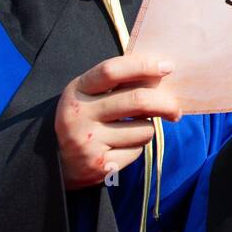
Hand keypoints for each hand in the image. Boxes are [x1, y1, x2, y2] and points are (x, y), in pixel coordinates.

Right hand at [55, 55, 181, 189]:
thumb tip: (162, 71)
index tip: (168, 67)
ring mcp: (88, 141)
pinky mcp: (99, 165)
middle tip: (176, 109)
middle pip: (138, 100)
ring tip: (132, 130)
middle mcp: (79, 115)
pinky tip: (121, 146)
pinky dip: (137, 147)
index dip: (143, 66)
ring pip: (143, 129)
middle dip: (165, 103)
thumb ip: (118, 82)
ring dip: (148, 128)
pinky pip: (137, 151)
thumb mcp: (90, 95)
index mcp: (77, 90)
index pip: (112, 70)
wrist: (55, 162)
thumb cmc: (85, 119)